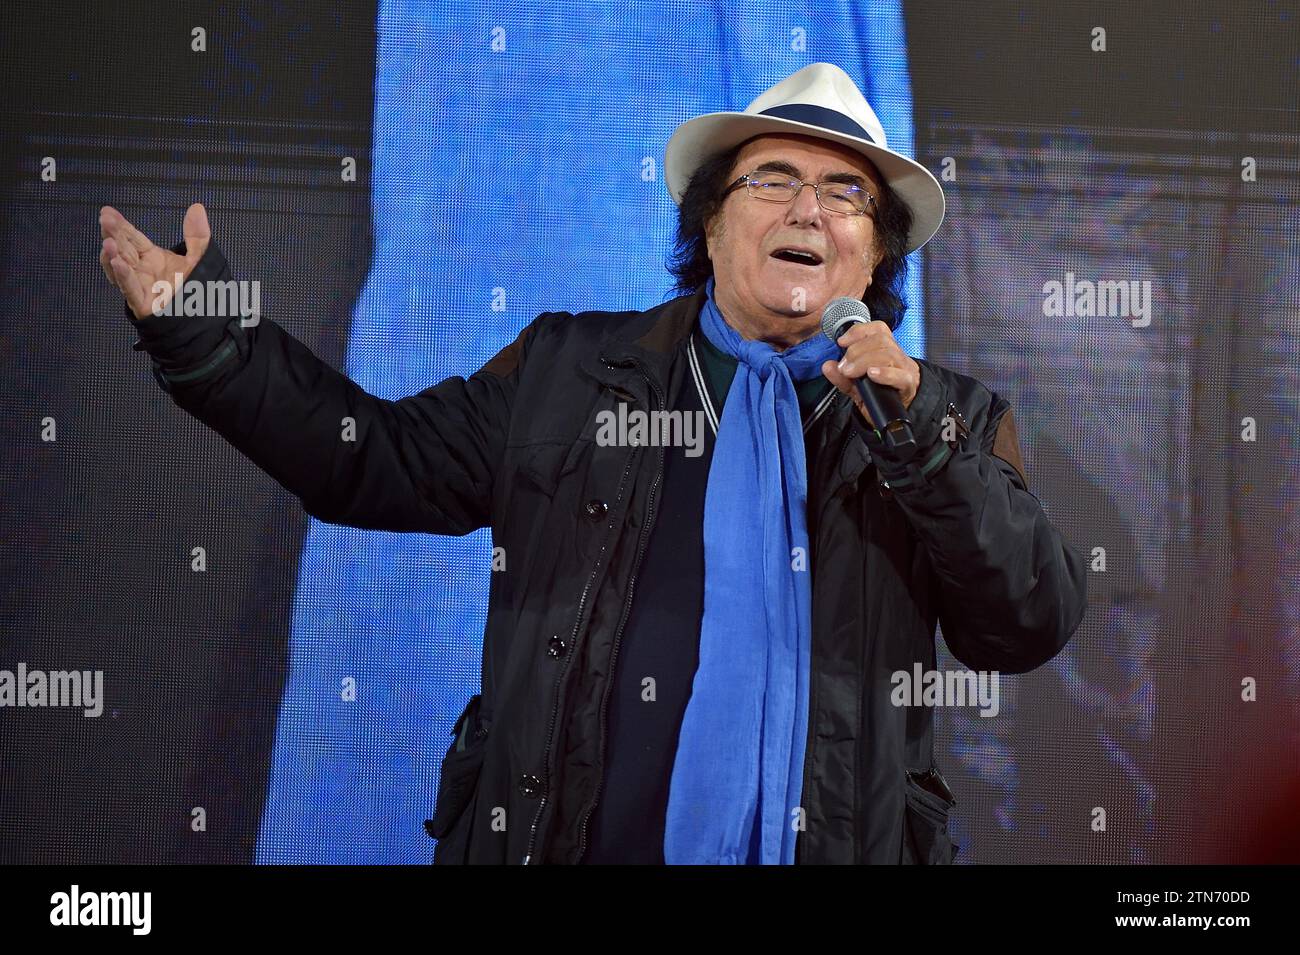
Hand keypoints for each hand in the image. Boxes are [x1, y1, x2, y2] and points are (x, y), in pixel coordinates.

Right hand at [99, 203, 210, 319]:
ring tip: (108, 241)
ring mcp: (140, 286)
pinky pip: (130, 288)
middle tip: (105, 220)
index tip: (107, 211)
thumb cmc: (197, 290)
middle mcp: (142, 270)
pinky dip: (123, 276)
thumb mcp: (200, 258)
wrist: (202, 322)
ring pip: (121, 268)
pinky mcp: (142, 303)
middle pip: (123, 249)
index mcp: (153, 257)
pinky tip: (118, 264)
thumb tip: (197, 207)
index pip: (133, 237)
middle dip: (113, 234)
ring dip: (112, 254)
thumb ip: (197, 235)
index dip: (121, 225)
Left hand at [820, 320, 920, 427]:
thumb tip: (828, 366)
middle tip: (845, 367)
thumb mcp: (855, 386)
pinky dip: (885, 373)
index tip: (842, 342)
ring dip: (865, 361)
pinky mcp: (908, 386)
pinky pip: (900, 376)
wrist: (894, 416)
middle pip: (881, 340)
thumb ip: (841, 377)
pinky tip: (872, 374)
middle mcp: (897, 357)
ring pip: (889, 354)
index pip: (878, 329)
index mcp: (886, 351)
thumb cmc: (878, 395)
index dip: (859, 331)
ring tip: (851, 372)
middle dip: (857, 350)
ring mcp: (905, 370)